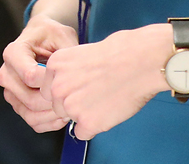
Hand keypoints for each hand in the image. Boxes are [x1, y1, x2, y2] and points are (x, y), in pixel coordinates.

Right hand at [0, 16, 77, 132]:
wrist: (43, 38)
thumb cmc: (53, 36)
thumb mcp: (62, 35)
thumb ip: (67, 54)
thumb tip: (73, 76)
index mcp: (13, 53)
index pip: (30, 76)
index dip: (53, 83)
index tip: (70, 81)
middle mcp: (6, 74)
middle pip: (30, 99)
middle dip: (55, 103)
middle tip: (74, 98)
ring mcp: (10, 91)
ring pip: (30, 114)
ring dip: (53, 116)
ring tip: (70, 107)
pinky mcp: (17, 103)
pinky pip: (33, 121)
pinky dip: (50, 122)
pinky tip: (63, 113)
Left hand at [38, 24, 169, 139]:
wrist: (139, 62)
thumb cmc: (118, 54)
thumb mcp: (80, 54)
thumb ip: (68, 72)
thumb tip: (67, 87)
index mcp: (54, 66)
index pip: (49, 90)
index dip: (67, 92)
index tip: (81, 89)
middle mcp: (57, 86)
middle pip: (58, 106)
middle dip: (74, 105)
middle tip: (96, 95)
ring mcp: (70, 105)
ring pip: (71, 119)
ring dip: (85, 115)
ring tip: (105, 101)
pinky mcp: (86, 122)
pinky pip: (83, 133)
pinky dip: (95, 127)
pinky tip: (108, 112)